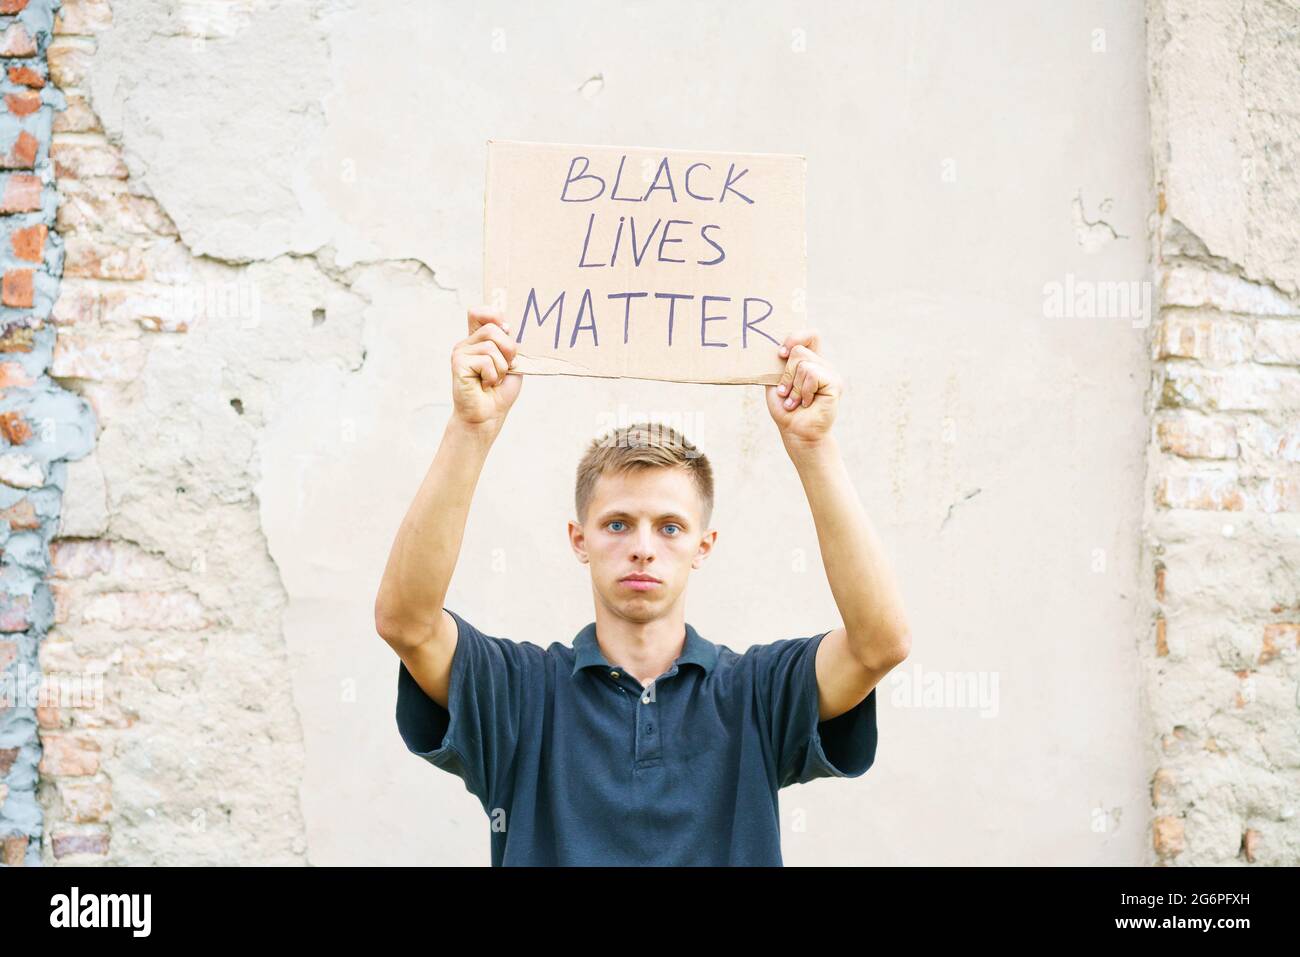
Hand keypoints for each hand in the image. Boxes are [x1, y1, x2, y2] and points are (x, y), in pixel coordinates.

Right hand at [450, 306, 521, 430]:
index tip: (507, 329)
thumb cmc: (500, 391)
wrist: (488, 416)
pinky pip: (486, 361)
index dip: (494, 315)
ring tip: (492, 380)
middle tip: (506, 367)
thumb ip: (508, 343)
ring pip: (492, 347)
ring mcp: (460, 352)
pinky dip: (493, 376)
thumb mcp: (511, 362)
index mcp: (478, 340)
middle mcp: (466, 343)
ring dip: (501, 368)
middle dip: (509, 349)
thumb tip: (506, 325)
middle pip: (493, 329)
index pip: (479, 312)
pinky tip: (484, 385)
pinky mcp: (458, 364)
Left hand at [764, 330, 842, 445]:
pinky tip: (807, 403)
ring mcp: (831, 373)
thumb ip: (779, 364)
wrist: (796, 432)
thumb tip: (775, 347)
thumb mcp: (776, 382)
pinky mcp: (835, 383)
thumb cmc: (786, 409)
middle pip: (799, 350)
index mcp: (810, 362)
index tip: (780, 354)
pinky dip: (803, 391)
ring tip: (796, 402)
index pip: (810, 335)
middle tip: (786, 393)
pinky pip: (811, 374)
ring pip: (803, 363)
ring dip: (793, 387)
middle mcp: (823, 365)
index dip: (795, 337)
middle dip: (786, 374)